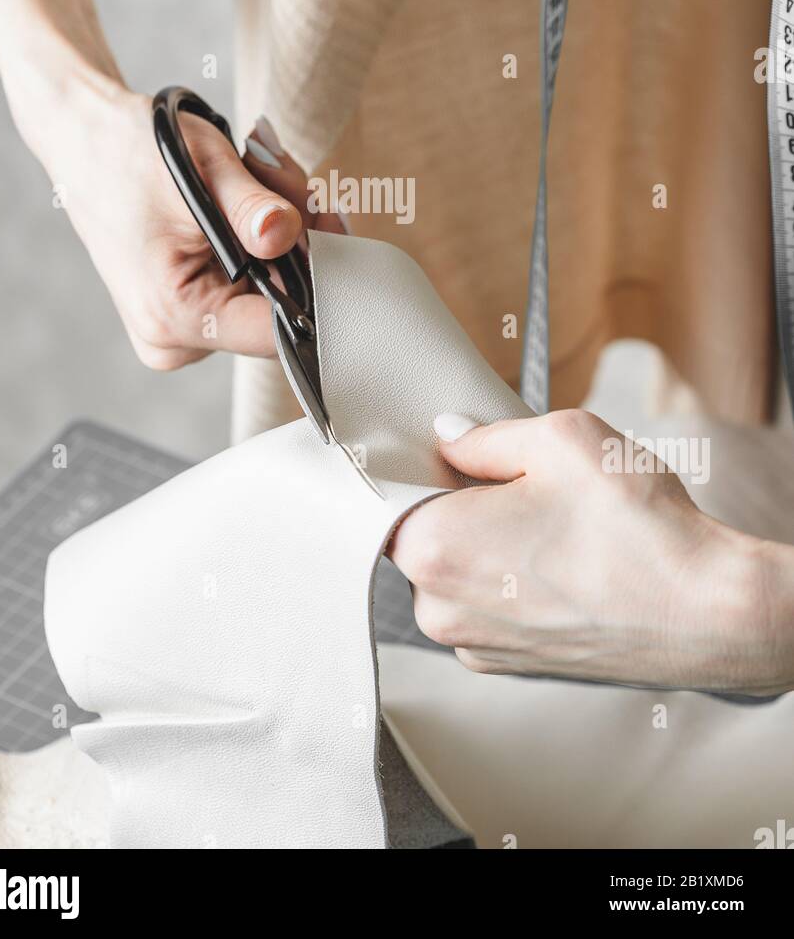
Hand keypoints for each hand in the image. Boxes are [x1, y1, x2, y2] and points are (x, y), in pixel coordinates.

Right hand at [39, 78, 343, 368]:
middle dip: (299, 240)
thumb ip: (253, 210)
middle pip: (283, 304)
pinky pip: (252, 282)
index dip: (321, 278)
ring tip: (253, 175)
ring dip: (281, 230)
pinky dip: (261, 238)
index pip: (281, 330)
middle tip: (282, 180)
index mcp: (177, 316)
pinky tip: (243, 197)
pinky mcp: (190, 309)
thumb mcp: (203, 170)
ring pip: (274, 287)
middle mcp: (178, 338)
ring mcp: (182, 328)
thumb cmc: (130, 151)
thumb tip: (290, 237)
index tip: (332, 224)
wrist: (83, 139)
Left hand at [390, 409, 783, 694]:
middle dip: (461, 503)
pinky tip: (562, 561)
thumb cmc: (635, 529)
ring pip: (457, 570)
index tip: (458, 453)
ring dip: (489, 543)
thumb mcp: (561, 440)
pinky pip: (487, 604)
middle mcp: (438, 609)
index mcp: (433, 548)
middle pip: (422, 533)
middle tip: (523, 485)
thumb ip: (486, 436)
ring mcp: (473, 645)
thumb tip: (449, 434)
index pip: (392, 492)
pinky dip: (512, 580)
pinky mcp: (508, 665)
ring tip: (553, 526)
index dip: (426, 464)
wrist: (707, 612)